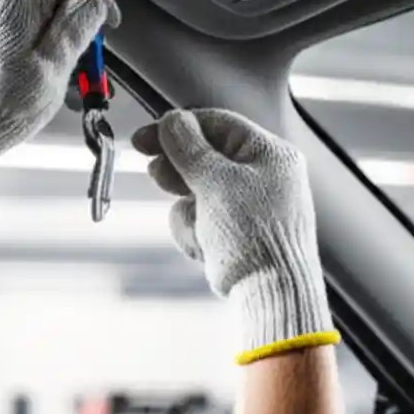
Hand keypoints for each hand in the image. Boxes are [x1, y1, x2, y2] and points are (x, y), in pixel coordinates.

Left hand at [0, 0, 118, 226]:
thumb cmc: (3, 103)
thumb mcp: (53, 65)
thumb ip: (75, 27)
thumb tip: (93, 0)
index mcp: (16, 6)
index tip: (109, 25)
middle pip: (55, 5)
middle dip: (81, 35)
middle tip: (92, 70)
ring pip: (42, 27)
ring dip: (65, 54)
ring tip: (75, 89)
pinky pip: (25, 43)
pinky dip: (45, 61)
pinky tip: (51, 88)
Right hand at [132, 109, 336, 363]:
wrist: (270, 292)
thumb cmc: (253, 233)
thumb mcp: (216, 182)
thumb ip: (190, 149)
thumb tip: (172, 120)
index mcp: (271, 154)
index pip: (218, 124)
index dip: (178, 127)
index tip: (143, 138)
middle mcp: (264, 175)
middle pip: (205, 156)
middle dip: (179, 169)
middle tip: (159, 176)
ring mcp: (249, 205)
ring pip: (197, 190)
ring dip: (187, 207)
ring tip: (197, 223)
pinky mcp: (234, 232)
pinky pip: (200, 219)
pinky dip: (195, 231)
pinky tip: (205, 246)